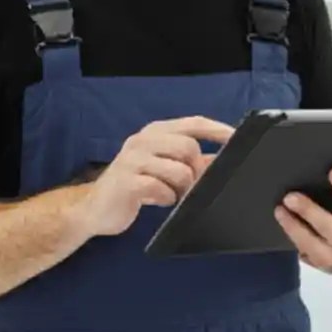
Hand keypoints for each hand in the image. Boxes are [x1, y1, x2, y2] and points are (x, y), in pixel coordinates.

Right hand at [73, 116, 232, 237]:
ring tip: (172, 195)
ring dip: (182, 188)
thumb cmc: (133, 186)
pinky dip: (165, 198)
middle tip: (193, 187)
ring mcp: (133, 159)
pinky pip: (161, 189)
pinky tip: (158, 201)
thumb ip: (191, 161)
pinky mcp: (127, 181)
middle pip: (189, 147)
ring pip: (179, 170)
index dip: (218, 130)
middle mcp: (143, 140)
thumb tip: (224, 160)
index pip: (193, 123)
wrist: (93, 208)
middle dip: (198, 171)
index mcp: (155, 132)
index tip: (238, 139)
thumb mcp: (163, 168)